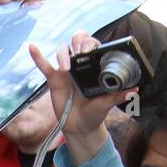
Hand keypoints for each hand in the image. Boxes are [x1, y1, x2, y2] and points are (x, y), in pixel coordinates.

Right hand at [28, 34, 133, 165]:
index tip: (90, 51)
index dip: (91, 43)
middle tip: (81, 53)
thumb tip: (135, 90)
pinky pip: (44, 65)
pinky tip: (32, 47)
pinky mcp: (53, 79)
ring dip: (62, 54)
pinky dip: (37, 56)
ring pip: (61, 49)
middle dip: (79, 42)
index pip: (93, 45)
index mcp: (95, 65)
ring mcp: (66, 70)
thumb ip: (119, 95)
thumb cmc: (95, 113)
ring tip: (66, 68)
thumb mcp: (107, 103)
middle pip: (77, 40)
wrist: (80, 127)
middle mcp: (80, 63)